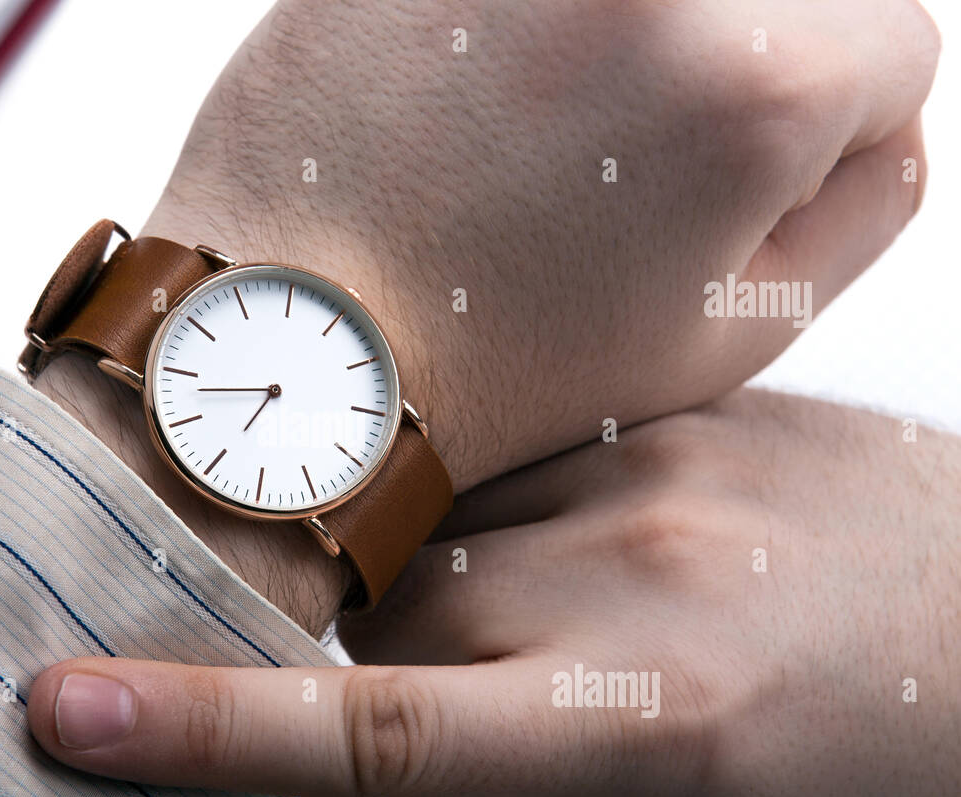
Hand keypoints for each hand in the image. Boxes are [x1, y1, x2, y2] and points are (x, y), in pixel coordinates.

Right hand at [26, 390, 960, 796]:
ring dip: (458, 600)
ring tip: (572, 638)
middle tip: (501, 728)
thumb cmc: (906, 757)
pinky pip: (520, 459)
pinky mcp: (679, 411)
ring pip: (442, 536)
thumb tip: (436, 776)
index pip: (378, 728)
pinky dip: (515, 520)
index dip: (205, 727)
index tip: (71, 710)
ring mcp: (656, 468)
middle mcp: (635, 569)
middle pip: (387, 624)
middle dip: (392, 683)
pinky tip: (597, 550)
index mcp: (655, 710)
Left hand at [37, 0, 938, 630]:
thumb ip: (858, 204)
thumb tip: (874, 114)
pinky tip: (474, 104)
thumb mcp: (726, 333)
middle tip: (625, 172)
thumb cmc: (503, 367)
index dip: (816, 136)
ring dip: (633, 40)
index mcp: (756, 86)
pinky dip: (524, 24)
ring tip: (538, 142)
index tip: (721, 193)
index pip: (892, 43)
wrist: (298, 345)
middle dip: (737, 71)